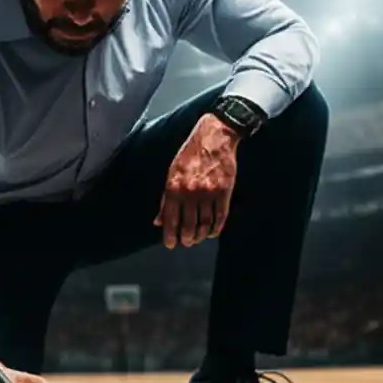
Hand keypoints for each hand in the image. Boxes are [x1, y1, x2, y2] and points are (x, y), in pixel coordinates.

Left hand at [153, 114, 239, 248]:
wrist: (214, 137)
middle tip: (186, 243)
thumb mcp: (171, 172)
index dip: (170, 235)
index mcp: (174, 187)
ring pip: (205, 223)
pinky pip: (220, 216)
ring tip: (197, 239)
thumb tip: (158, 221)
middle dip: (186, 238)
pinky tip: (212, 232)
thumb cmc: (190, 154)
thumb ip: (165, 199)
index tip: (170, 244)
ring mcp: (209, 192)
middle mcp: (190, 192)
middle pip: (188, 225)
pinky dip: (216, 228)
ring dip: (200, 235)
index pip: (171, 219)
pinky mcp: (224, 191)